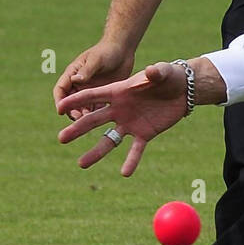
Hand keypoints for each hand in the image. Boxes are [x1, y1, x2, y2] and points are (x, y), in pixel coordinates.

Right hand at [53, 40, 135, 120]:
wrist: (123, 50)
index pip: (61, 90)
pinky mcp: (102, 94)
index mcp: (72, 74)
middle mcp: (79, 84)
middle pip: (70, 102)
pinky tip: (101, 118)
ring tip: (89, 120)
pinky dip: (96, 113)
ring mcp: (91, 90)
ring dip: (84, 114)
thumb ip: (86, 71)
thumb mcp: (96, 60)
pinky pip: (97, 107)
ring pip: (83, 106)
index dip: (60, 101)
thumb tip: (75, 80)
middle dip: (72, 110)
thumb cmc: (107, 51)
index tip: (61, 111)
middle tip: (78, 118)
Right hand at [56, 62, 189, 175]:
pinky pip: (136, 149)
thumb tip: (151, 71)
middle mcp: (120, 109)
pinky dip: (131, 161)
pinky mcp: (145, 133)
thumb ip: (157, 71)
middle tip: (61, 138)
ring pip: (110, 139)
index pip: (92, 96)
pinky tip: (125, 173)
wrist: (184, 90)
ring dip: (96, 152)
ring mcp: (130, 123)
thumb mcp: (164, 71)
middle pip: (94, 120)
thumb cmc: (169, 76)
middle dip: (78, 129)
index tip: (59, 107)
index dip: (76, 101)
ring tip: (81, 164)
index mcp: (118, 92)